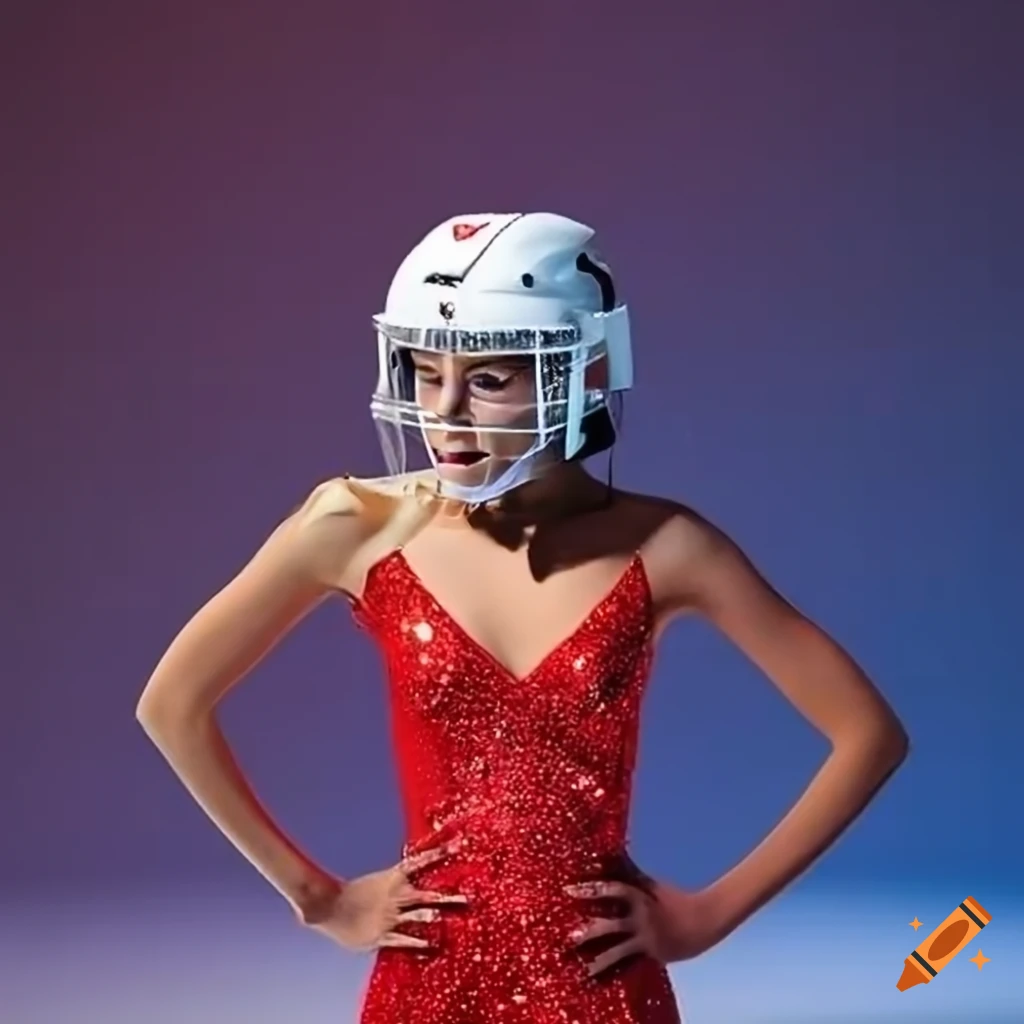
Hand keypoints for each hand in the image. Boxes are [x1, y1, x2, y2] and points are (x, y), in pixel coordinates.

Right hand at [298, 838, 467, 952]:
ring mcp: (390, 916)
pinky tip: (431, 945)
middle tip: (468, 898)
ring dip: (433, 917)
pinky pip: (404, 940)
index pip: (421, 861)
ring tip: (446, 918)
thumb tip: (413, 870)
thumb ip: (398, 881)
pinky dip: (418, 942)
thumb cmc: (356, 894)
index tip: (459, 844)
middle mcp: (396, 895)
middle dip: (447, 897)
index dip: (440, 852)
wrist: (330, 906)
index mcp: (394, 878)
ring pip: (417, 916)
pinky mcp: (383, 935)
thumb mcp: (379, 882)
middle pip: (427, 895)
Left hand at [565, 869, 723, 976]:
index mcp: (639, 896)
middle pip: (610, 925)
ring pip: (618, 950)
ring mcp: (646, 938)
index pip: (611, 890)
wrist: (703, 920)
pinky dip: (615, 970)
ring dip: (600, 958)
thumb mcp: (650, 885)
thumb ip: (629, 872)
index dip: (590, 889)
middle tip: (570, 936)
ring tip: (582, 966)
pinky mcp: (652, 954)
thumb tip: (611, 852)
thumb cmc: (672, 898)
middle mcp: (640, 917)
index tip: (568, 890)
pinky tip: (601, 976)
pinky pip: (630, 963)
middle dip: (589, 931)